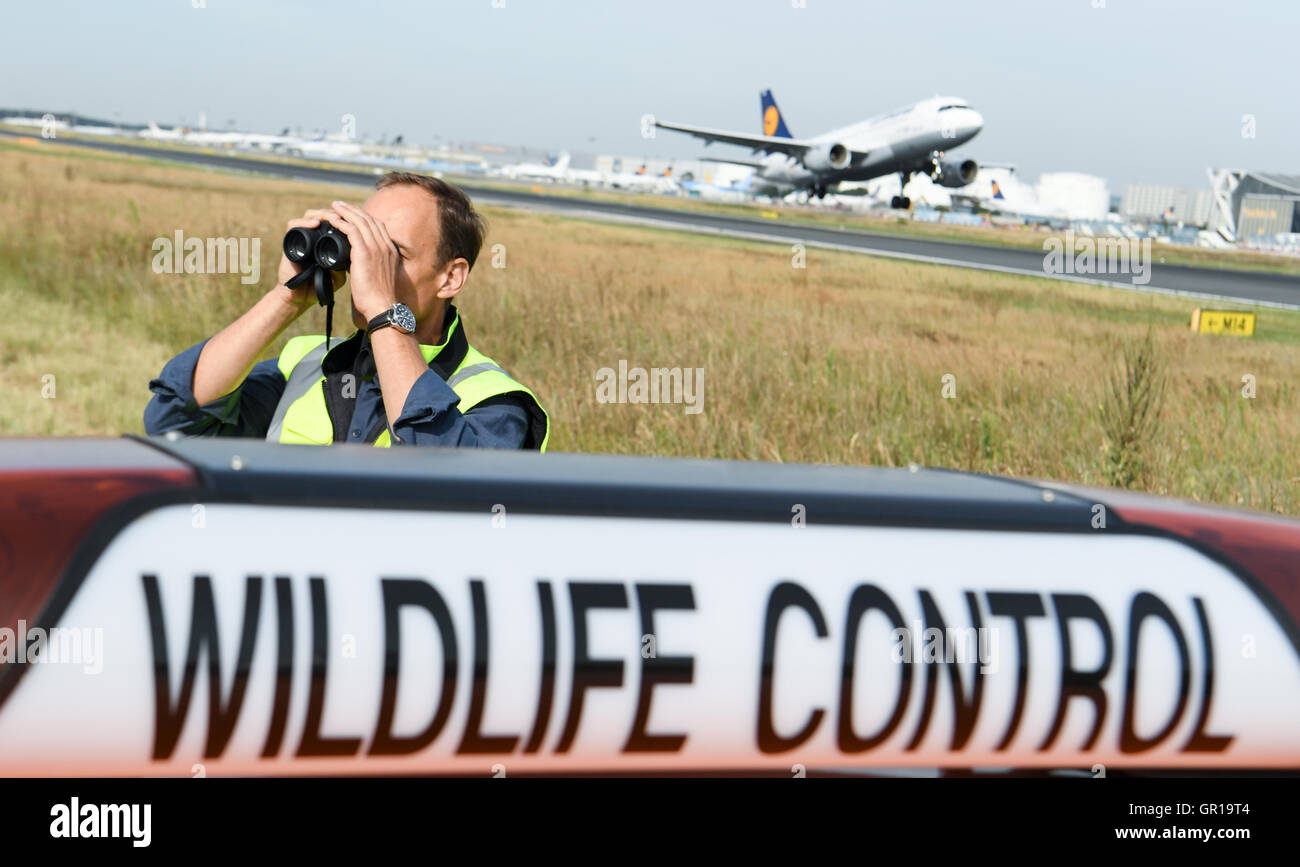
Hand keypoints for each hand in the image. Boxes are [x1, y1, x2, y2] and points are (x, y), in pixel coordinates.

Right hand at [274, 209, 346, 311]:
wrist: (300, 297)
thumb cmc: (318, 286)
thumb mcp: (338, 276)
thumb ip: (345, 265)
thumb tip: (353, 253)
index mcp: (325, 242)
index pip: (334, 222)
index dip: (344, 218)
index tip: (355, 221)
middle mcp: (313, 237)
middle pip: (323, 215)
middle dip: (335, 213)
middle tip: (345, 216)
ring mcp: (301, 238)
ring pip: (310, 216)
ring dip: (321, 214)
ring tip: (333, 218)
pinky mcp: (289, 242)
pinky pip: (293, 225)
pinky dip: (304, 222)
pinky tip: (316, 224)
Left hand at [327, 200, 399, 321]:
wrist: (381, 306)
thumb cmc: (378, 298)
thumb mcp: (379, 277)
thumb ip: (371, 266)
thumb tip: (356, 262)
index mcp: (391, 251)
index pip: (378, 227)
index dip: (364, 217)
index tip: (352, 214)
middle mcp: (386, 246)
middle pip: (369, 220)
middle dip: (354, 210)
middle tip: (340, 205)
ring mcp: (377, 248)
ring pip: (360, 222)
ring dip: (346, 212)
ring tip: (334, 207)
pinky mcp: (365, 252)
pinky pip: (352, 230)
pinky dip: (342, 223)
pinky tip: (333, 220)